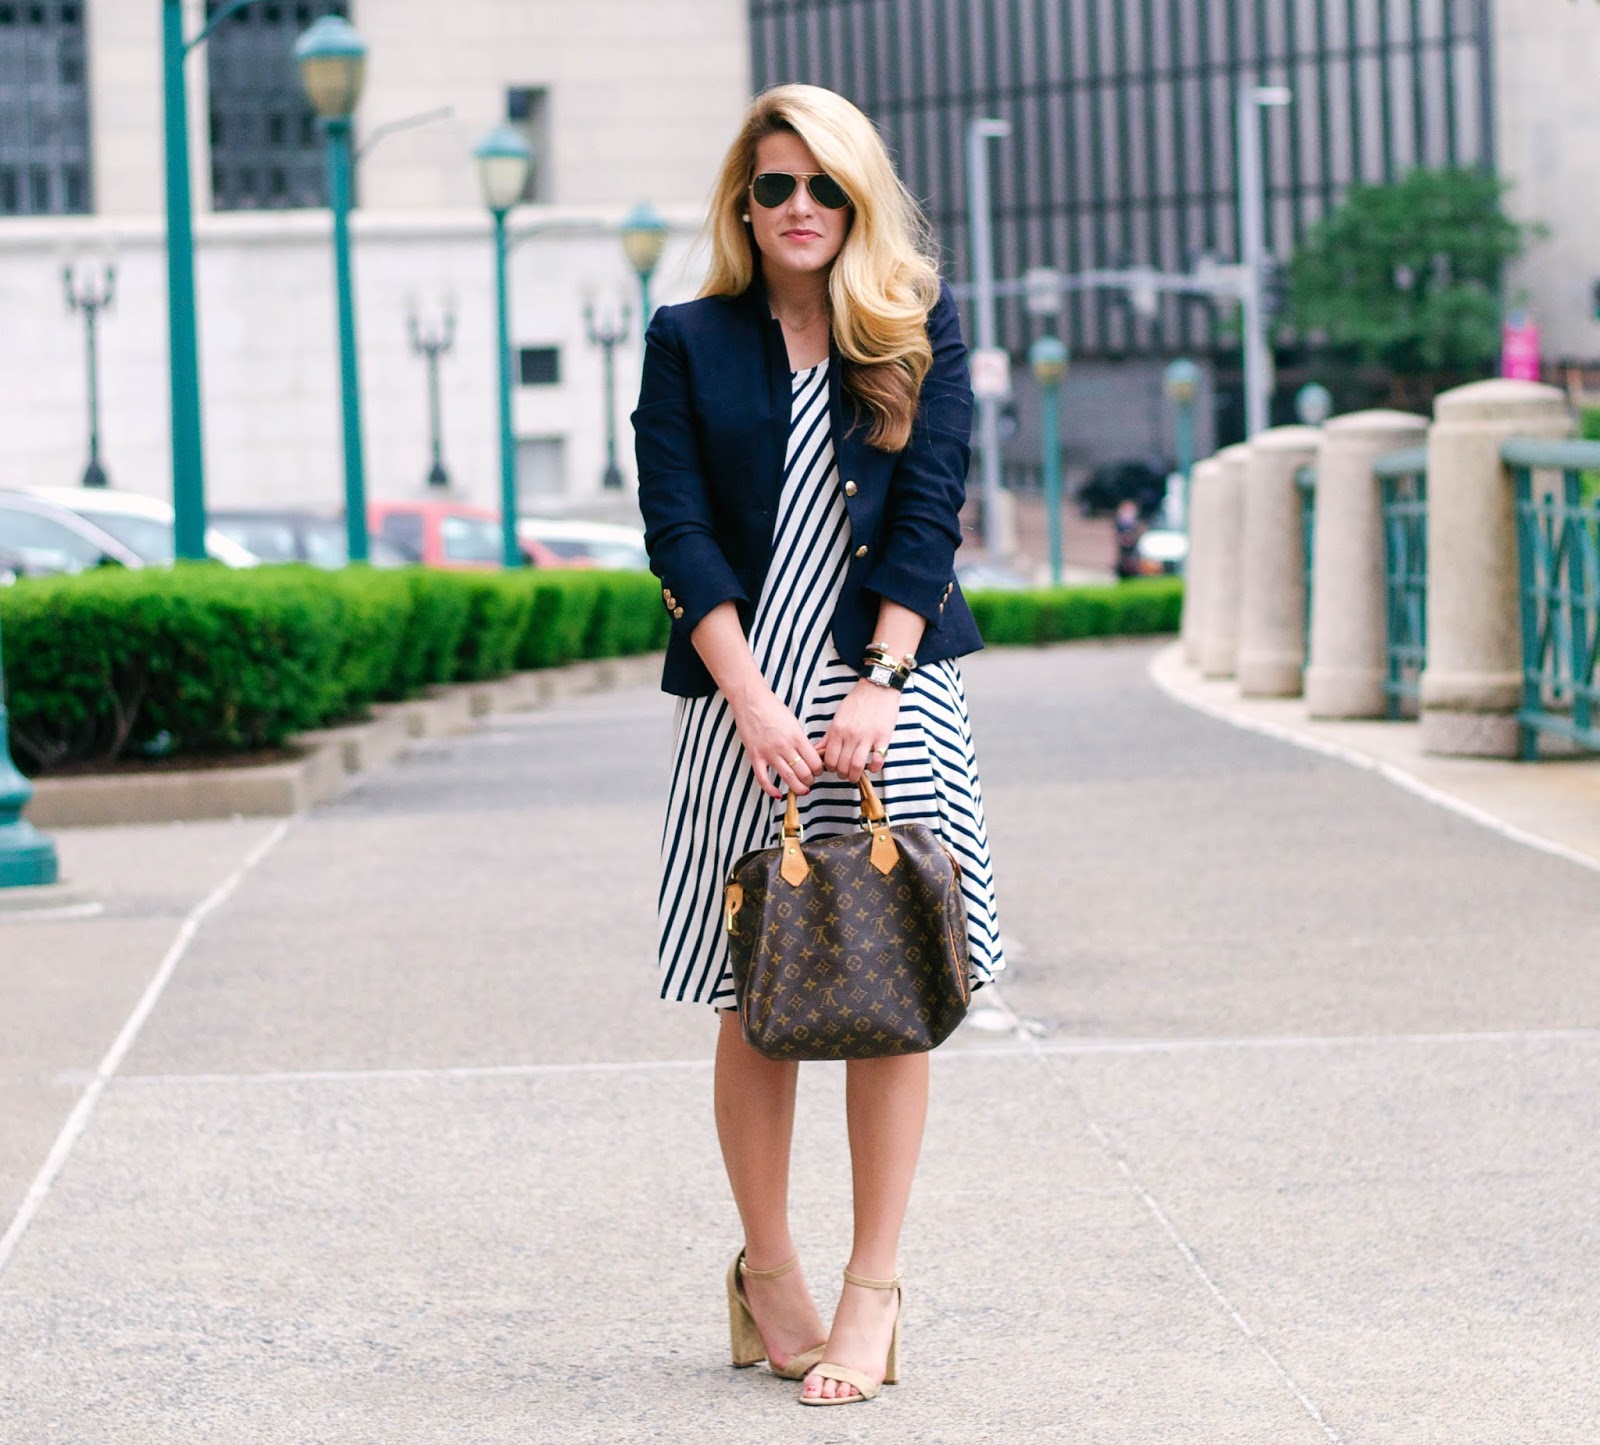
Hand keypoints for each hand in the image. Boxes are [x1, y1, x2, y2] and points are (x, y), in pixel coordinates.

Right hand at [731, 685, 823, 800]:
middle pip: (803, 772)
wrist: (750, 700)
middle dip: (810, 780)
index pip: (814, 761)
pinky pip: (763, 779)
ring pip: (788, 778)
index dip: (819, 770)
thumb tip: (809, 757)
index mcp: (796, 736)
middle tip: (811, 780)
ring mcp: (768, 752)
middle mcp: (784, 746)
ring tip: (802, 789)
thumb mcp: (793, 722)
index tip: (818, 770)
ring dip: (798, 787)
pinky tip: (778, 794)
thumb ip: (801, 740)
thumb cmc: (773, 708)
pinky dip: (771, 790)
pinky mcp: (755, 756)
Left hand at [821, 681, 899, 781]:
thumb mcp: (838, 717)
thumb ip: (829, 736)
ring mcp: (867, 737)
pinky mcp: (883, 737)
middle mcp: (851, 735)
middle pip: (842, 765)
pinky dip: (874, 768)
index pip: (830, 758)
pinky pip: (878, 759)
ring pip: (857, 765)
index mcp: (838, 730)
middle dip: (842, 774)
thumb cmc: (857, 702)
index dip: (831, 768)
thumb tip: (816, 750)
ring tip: (855, 775)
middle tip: (845, 774)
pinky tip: (872, 767)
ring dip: (855, 775)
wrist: (877, 687)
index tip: (834, 768)